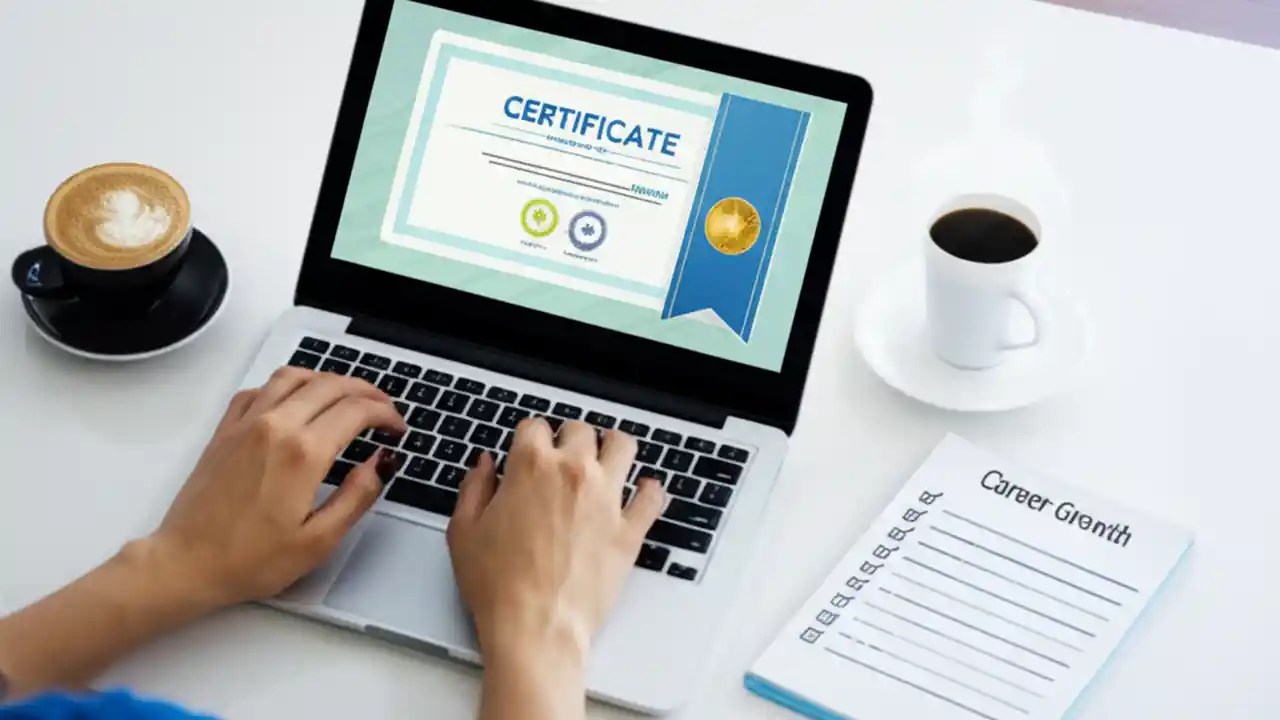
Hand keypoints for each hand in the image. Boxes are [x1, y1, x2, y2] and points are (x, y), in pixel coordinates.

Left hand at [0, 367, 406, 697]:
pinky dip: (286, 386)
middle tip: (383, 410)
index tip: (396, 428)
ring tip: (346, 396)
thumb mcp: (319, 541)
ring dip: (328, 380)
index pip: (357, 411)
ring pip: (295, 377)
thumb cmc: (247, 560)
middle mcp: (274, 427)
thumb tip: (380, 464)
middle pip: (331, 385)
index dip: (385, 414)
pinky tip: (295, 401)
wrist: (185, 564)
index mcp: (303, 453)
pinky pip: (259, 389)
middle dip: (366, 392)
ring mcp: (246, 424)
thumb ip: (357, 496)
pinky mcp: (225, 432)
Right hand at [447, 418, 664, 662]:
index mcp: (531, 467)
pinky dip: (649, 491)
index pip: (534, 426)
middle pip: (580, 430)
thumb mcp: (464, 532)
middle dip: (569, 437)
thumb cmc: (499, 587)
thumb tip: (484, 465)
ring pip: (623, 446)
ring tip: (607, 455)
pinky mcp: (629, 529)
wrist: (536, 628)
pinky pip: (651, 497)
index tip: (528, 447)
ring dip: (613, 447)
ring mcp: (607, 499)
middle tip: (565, 453)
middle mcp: (573, 473)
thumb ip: (474, 488)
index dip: (529, 436)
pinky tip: (642, 490)